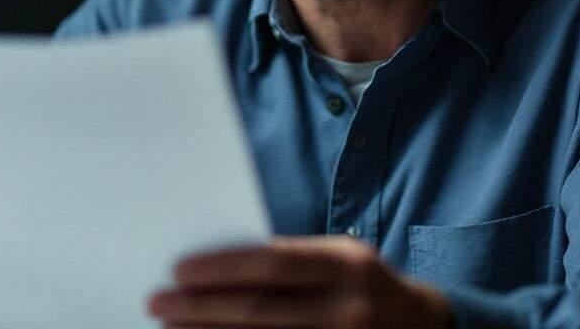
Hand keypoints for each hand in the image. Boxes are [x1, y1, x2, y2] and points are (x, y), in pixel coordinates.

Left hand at [147, 235, 452, 327]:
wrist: (420, 325)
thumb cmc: (361, 283)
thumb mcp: (338, 257)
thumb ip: (291, 259)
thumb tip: (216, 264)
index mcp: (347, 264)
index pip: (271, 264)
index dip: (221, 268)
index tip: (178, 270)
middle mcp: (349, 308)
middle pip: (259, 311)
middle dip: (201, 308)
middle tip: (159, 304)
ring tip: (174, 327)